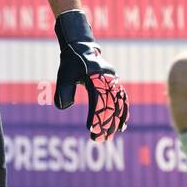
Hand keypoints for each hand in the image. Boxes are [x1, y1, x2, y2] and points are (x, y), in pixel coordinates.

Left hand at [54, 9, 128, 139]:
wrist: (82, 47)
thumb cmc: (72, 62)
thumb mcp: (65, 74)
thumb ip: (64, 89)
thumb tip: (63, 107)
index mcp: (96, 76)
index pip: (97, 100)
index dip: (95, 115)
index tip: (90, 128)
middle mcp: (108, 79)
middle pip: (111, 104)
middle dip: (106, 123)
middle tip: (99, 138)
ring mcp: (113, 81)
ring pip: (119, 104)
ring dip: (116, 121)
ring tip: (112, 135)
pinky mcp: (114, 84)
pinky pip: (122, 100)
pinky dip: (123, 113)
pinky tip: (122, 126)